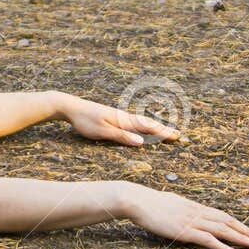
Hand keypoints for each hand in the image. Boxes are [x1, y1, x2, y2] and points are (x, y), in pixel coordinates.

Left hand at [59, 94, 179, 145]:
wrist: (70, 106)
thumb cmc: (84, 120)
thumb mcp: (101, 131)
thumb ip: (121, 136)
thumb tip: (141, 143)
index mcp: (124, 120)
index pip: (147, 127)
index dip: (162, 133)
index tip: (176, 136)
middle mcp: (124, 116)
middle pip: (148, 123)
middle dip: (163, 129)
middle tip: (179, 134)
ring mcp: (118, 116)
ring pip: (141, 122)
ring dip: (155, 126)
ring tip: (166, 130)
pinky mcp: (112, 117)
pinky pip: (133, 122)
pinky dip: (143, 125)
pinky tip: (143, 127)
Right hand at [119, 182, 248, 248]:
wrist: (136, 200)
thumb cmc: (148, 202)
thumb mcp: (169, 202)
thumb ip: (180, 207)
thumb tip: (184, 209)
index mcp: (193, 206)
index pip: (221, 215)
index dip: (237, 222)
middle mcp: (196, 212)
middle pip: (227, 221)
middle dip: (245, 230)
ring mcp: (191, 221)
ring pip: (222, 229)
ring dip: (240, 237)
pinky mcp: (184, 230)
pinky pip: (208, 239)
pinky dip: (222, 246)